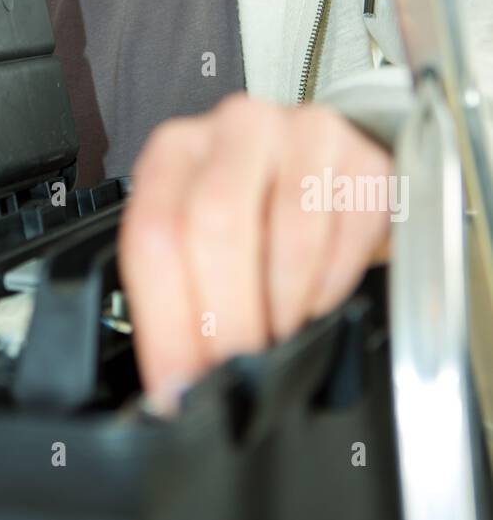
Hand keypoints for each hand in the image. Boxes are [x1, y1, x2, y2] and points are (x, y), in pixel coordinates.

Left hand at [117, 93, 393, 410]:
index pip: (155, 233)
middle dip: (228, 318)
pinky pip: (348, 235)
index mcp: (176, 151)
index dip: (166, 320)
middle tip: (237, 370)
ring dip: (283, 306)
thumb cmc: (255, 215)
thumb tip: (175, 389)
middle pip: (215, 225)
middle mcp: (235, 129)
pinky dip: (331, 287)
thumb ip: (180, 295)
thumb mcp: (201, 242)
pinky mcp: (364, 159)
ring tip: (279, 335)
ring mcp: (303, 134)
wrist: (329, 173)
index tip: (182, 382)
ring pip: (288, 234)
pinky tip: (317, 300)